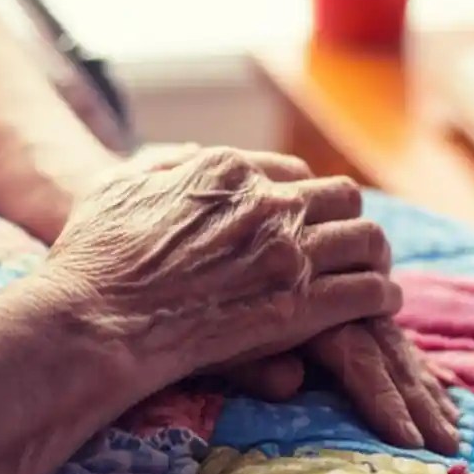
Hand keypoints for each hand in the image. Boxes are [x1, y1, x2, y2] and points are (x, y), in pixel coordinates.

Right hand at [120, 144, 460, 453]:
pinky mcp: (299, 304)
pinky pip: (367, 291)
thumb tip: (193, 154)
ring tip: (375, 275)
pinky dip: (380, 297)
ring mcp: (286, 252)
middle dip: (348, 220)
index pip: (294, 173)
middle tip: (349, 246)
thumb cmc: (93, 257)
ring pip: (368, 240)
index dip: (305, 199)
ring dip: (375, 257)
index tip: (307, 220)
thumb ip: (161, 163)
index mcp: (227, 169)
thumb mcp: (117, 186)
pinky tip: (379, 306)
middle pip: (342, 197)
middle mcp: (267, 201)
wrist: (96, 318)